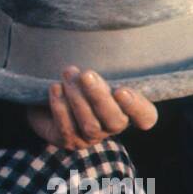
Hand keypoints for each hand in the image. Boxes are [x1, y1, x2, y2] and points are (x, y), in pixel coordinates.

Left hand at [25, 65, 157, 149]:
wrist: (47, 97)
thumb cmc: (79, 79)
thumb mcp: (93, 71)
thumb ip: (100, 70)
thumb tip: (98, 53)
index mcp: (126, 108)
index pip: (146, 115)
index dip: (137, 107)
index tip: (121, 90)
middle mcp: (113, 126)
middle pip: (115, 121)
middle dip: (100, 97)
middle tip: (86, 74)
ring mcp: (92, 137)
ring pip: (90, 125)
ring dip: (77, 98)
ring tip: (67, 74)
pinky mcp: (70, 141)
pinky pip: (67, 128)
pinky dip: (60, 107)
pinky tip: (55, 88)